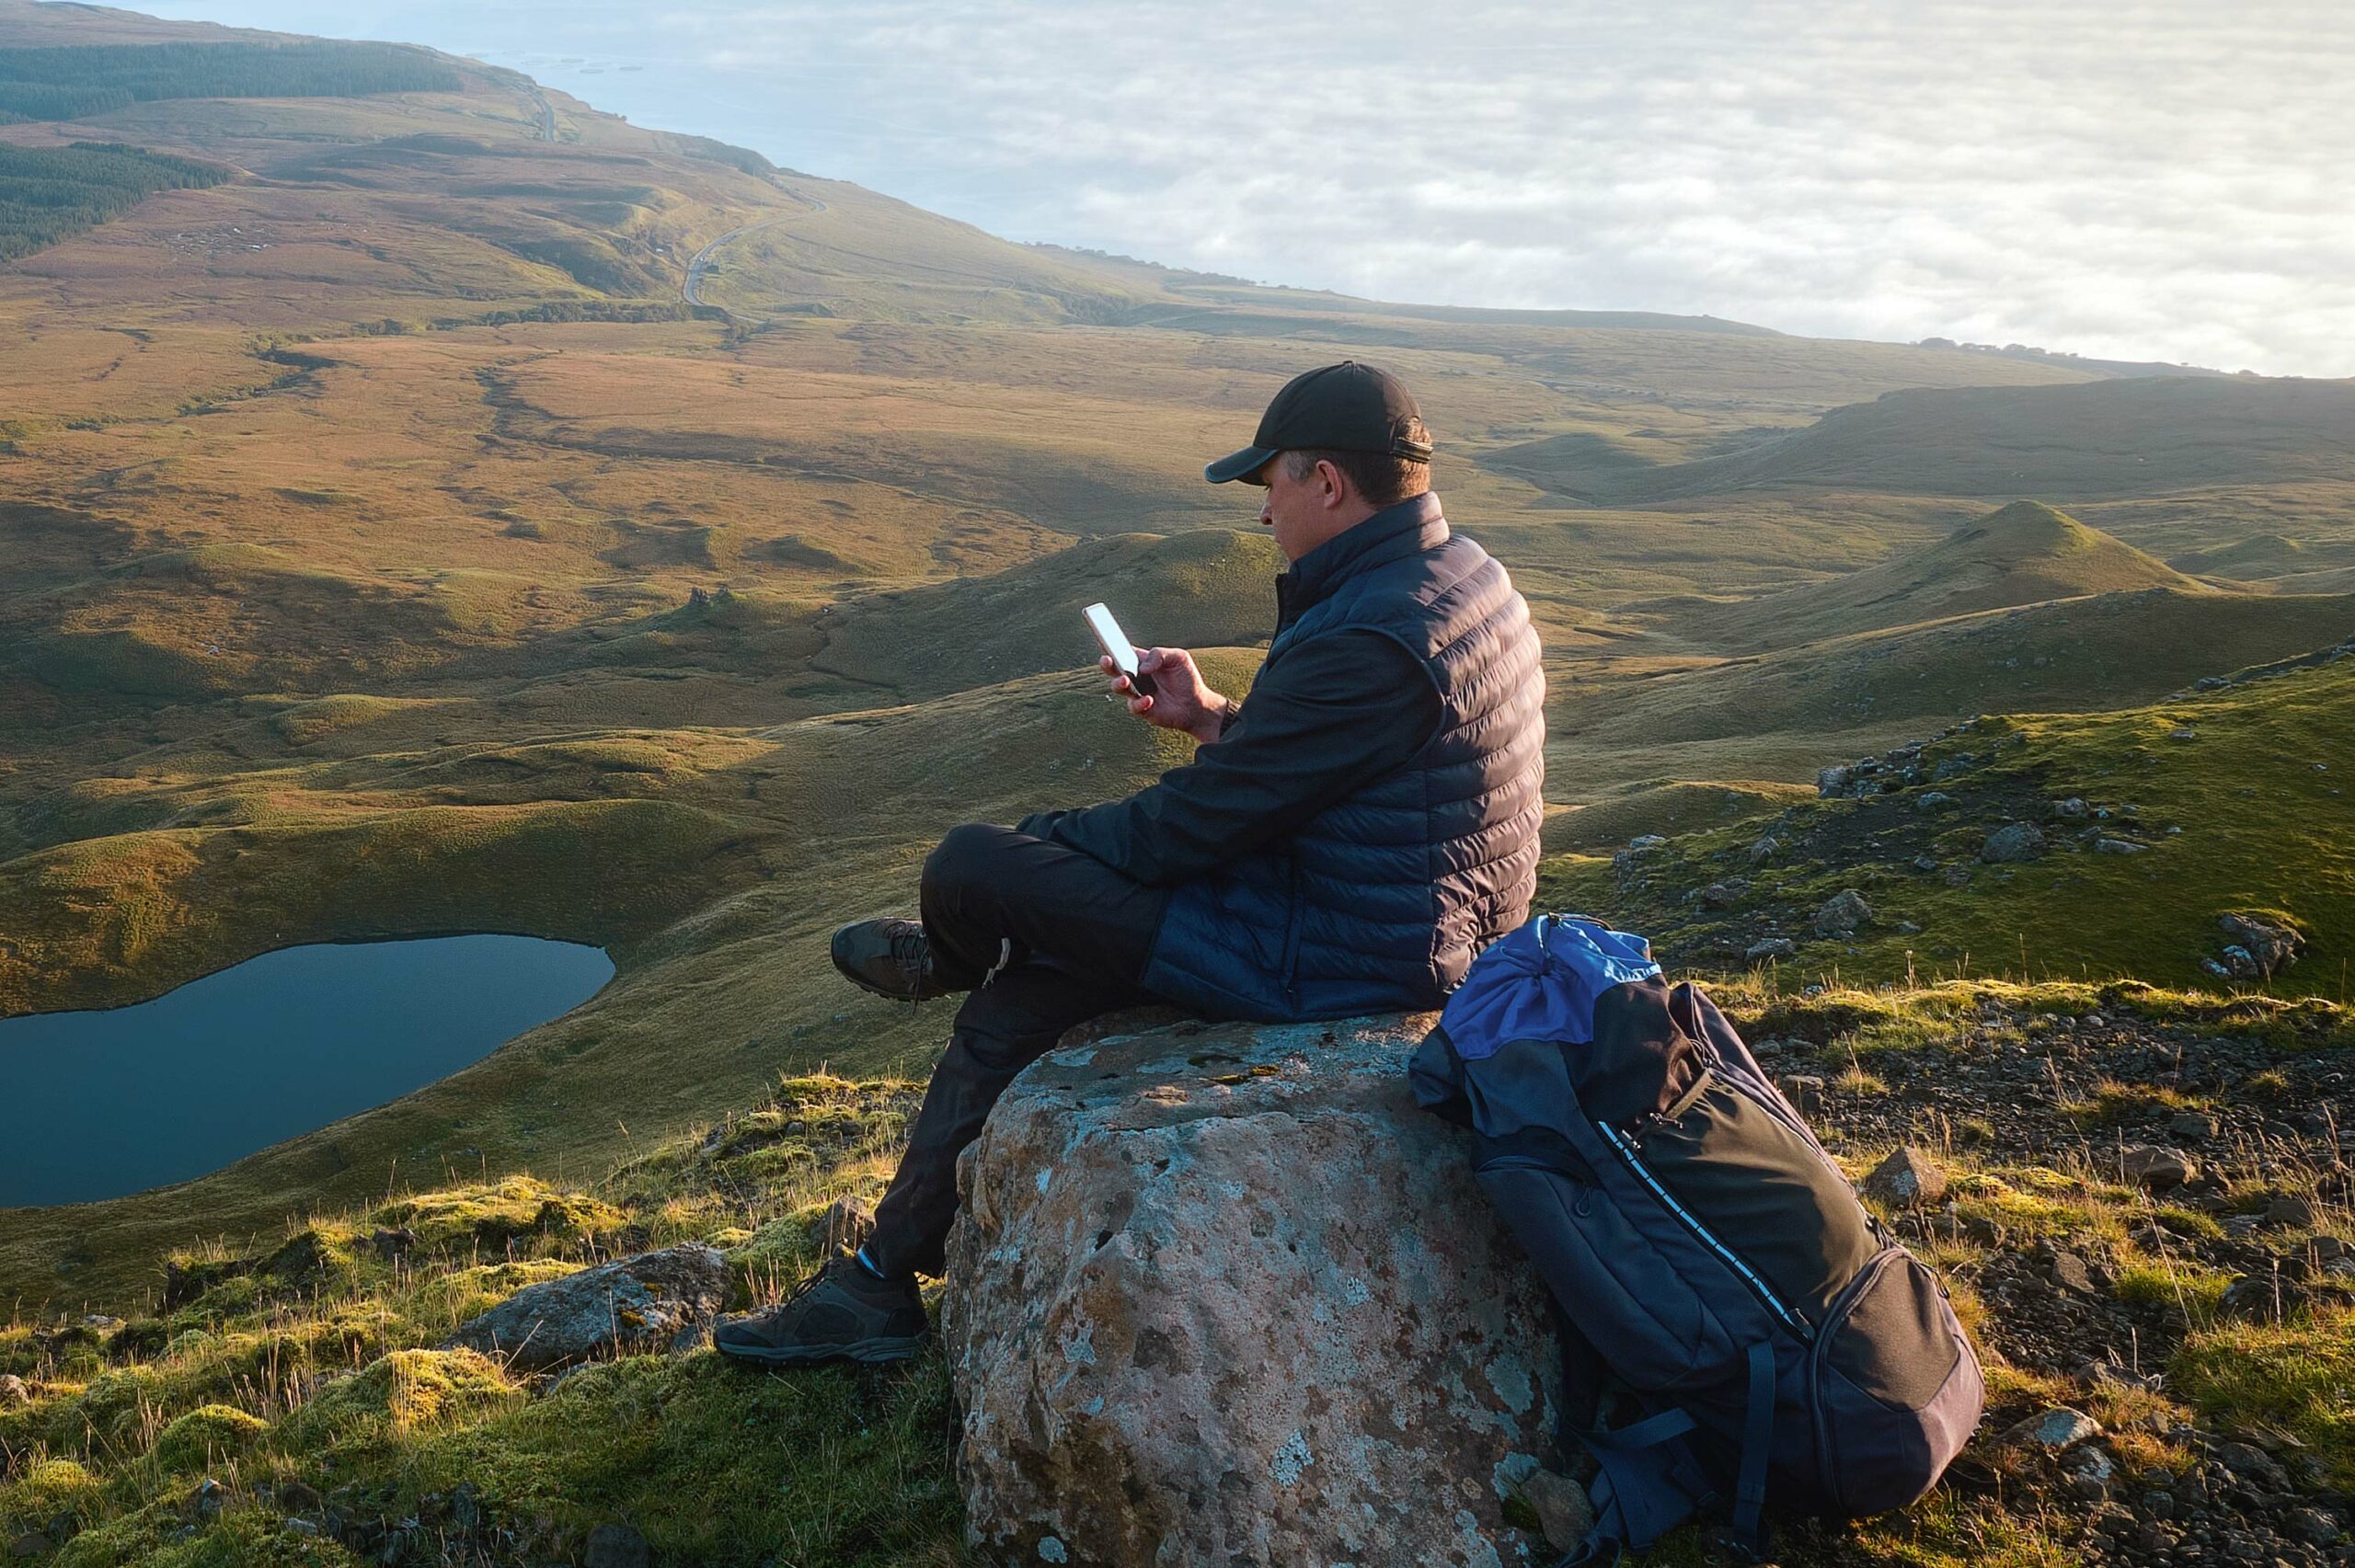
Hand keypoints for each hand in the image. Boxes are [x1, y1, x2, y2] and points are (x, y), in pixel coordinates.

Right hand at [1102, 647, 1229, 744]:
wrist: (1196, 704)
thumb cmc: (1187, 678)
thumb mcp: (1179, 658)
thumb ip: (1160, 655)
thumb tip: (1142, 667)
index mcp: (1141, 661)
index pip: (1122, 651)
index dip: (1110, 645)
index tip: (1102, 639)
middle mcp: (1136, 676)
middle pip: (1113, 669)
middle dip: (1106, 664)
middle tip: (1107, 660)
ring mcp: (1137, 693)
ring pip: (1118, 687)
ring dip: (1118, 683)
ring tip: (1125, 680)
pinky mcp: (1142, 709)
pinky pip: (1134, 706)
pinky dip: (1140, 702)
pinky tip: (1149, 699)